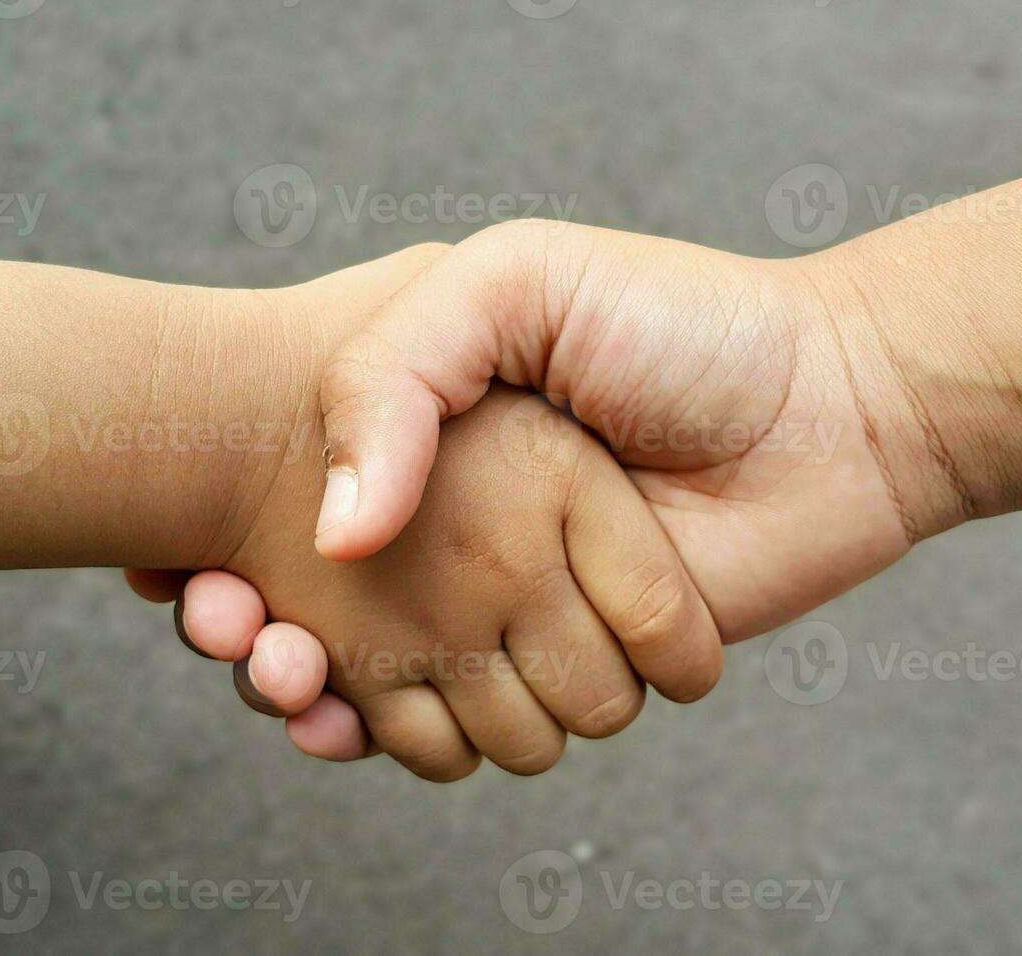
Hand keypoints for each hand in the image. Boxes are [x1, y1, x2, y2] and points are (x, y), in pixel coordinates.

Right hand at [155, 220, 992, 761]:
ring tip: (292, 673)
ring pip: (377, 684)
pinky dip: (406, 740)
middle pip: (306, 611)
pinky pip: (471, 732)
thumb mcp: (516, 282)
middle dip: (247, 635)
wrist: (838, 408)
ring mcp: (514, 604)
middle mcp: (458, 527)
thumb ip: (401, 373)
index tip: (183, 578)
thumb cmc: (680, 325)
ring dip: (319, 694)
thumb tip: (344, 536)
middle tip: (230, 631)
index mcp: (427, 436)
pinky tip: (352, 726)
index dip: (214, 550)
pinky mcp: (578, 670)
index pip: (280, 511)